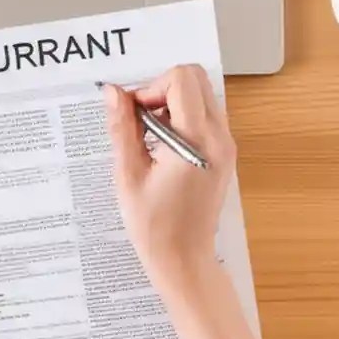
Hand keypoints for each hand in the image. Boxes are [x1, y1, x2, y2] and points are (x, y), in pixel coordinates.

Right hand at [104, 65, 236, 291]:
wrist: (184, 259)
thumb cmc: (154, 226)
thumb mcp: (128, 174)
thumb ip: (122, 128)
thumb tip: (112, 92)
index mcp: (197, 140)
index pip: (181, 79)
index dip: (151, 88)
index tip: (134, 116)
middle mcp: (219, 137)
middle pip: (196, 78)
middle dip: (163, 89)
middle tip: (141, 122)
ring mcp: (226, 145)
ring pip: (202, 95)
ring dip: (172, 104)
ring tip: (150, 139)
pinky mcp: (224, 154)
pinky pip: (205, 117)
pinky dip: (182, 119)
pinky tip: (163, 149)